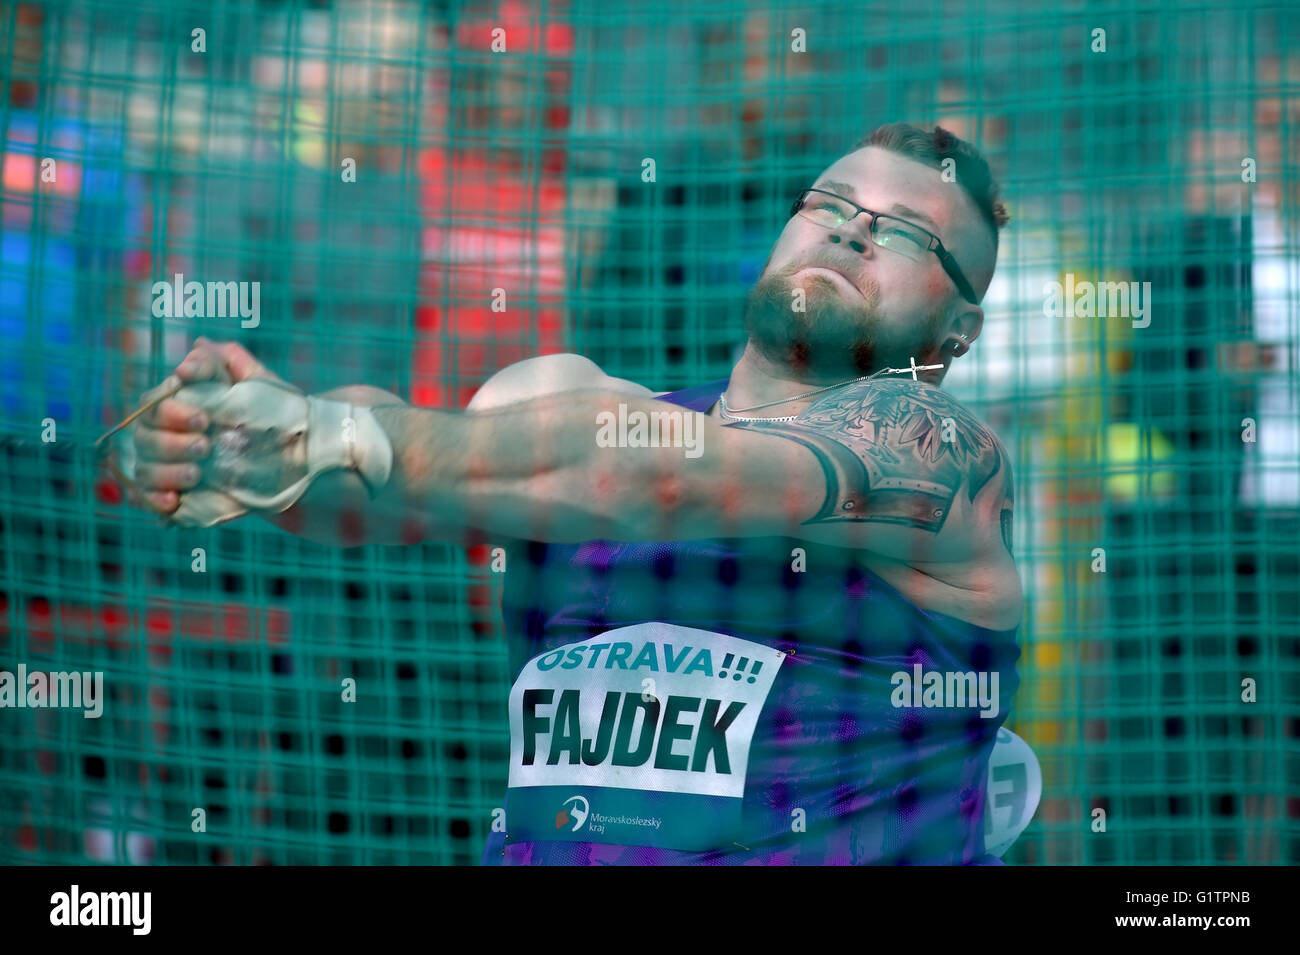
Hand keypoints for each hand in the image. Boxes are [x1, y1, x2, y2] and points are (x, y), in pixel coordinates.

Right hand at [126, 337, 285, 514]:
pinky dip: (155, 501)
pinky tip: (172, 502)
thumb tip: (199, 345)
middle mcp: (166, 436)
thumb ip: (230, 360)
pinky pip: (149, 500)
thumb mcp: (259, 383)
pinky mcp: (176, 497)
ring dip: (165, 472)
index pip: (154, 405)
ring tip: (196, 474)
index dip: (173, 412)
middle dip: (171, 443)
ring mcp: (168, 468)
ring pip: (145, 469)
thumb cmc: (275, 413)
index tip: (205, 419)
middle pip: (144, 437)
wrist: (296, 459)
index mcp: (179, 406)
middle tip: (205, 446)